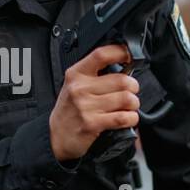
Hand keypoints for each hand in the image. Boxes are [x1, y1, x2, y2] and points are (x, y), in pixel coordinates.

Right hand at [49, 43, 140, 161]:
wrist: (56, 136)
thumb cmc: (69, 110)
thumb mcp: (74, 85)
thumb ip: (95, 74)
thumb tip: (124, 66)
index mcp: (76, 74)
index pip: (101, 55)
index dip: (121, 52)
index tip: (130, 56)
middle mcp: (80, 88)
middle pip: (122, 80)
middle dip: (133, 87)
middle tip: (130, 92)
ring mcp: (86, 106)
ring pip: (126, 99)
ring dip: (133, 104)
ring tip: (128, 106)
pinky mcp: (92, 124)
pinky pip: (123, 117)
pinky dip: (131, 118)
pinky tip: (127, 118)